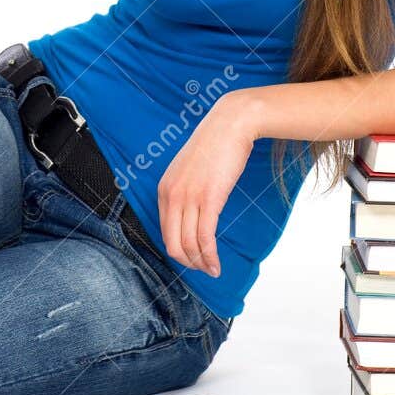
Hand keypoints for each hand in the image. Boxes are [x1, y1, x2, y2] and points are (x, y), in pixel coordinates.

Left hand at [155, 91, 258, 277]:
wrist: (230, 124)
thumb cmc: (214, 146)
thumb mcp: (189, 170)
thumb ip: (185, 191)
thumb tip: (193, 214)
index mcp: (164, 190)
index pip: (164, 232)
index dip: (177, 251)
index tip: (192, 259)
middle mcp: (171, 195)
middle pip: (172, 243)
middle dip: (187, 263)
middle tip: (203, 270)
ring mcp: (189, 197)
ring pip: (188, 244)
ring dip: (201, 263)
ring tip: (213, 270)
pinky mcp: (209, 199)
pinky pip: (205, 237)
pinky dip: (210, 256)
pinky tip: (217, 264)